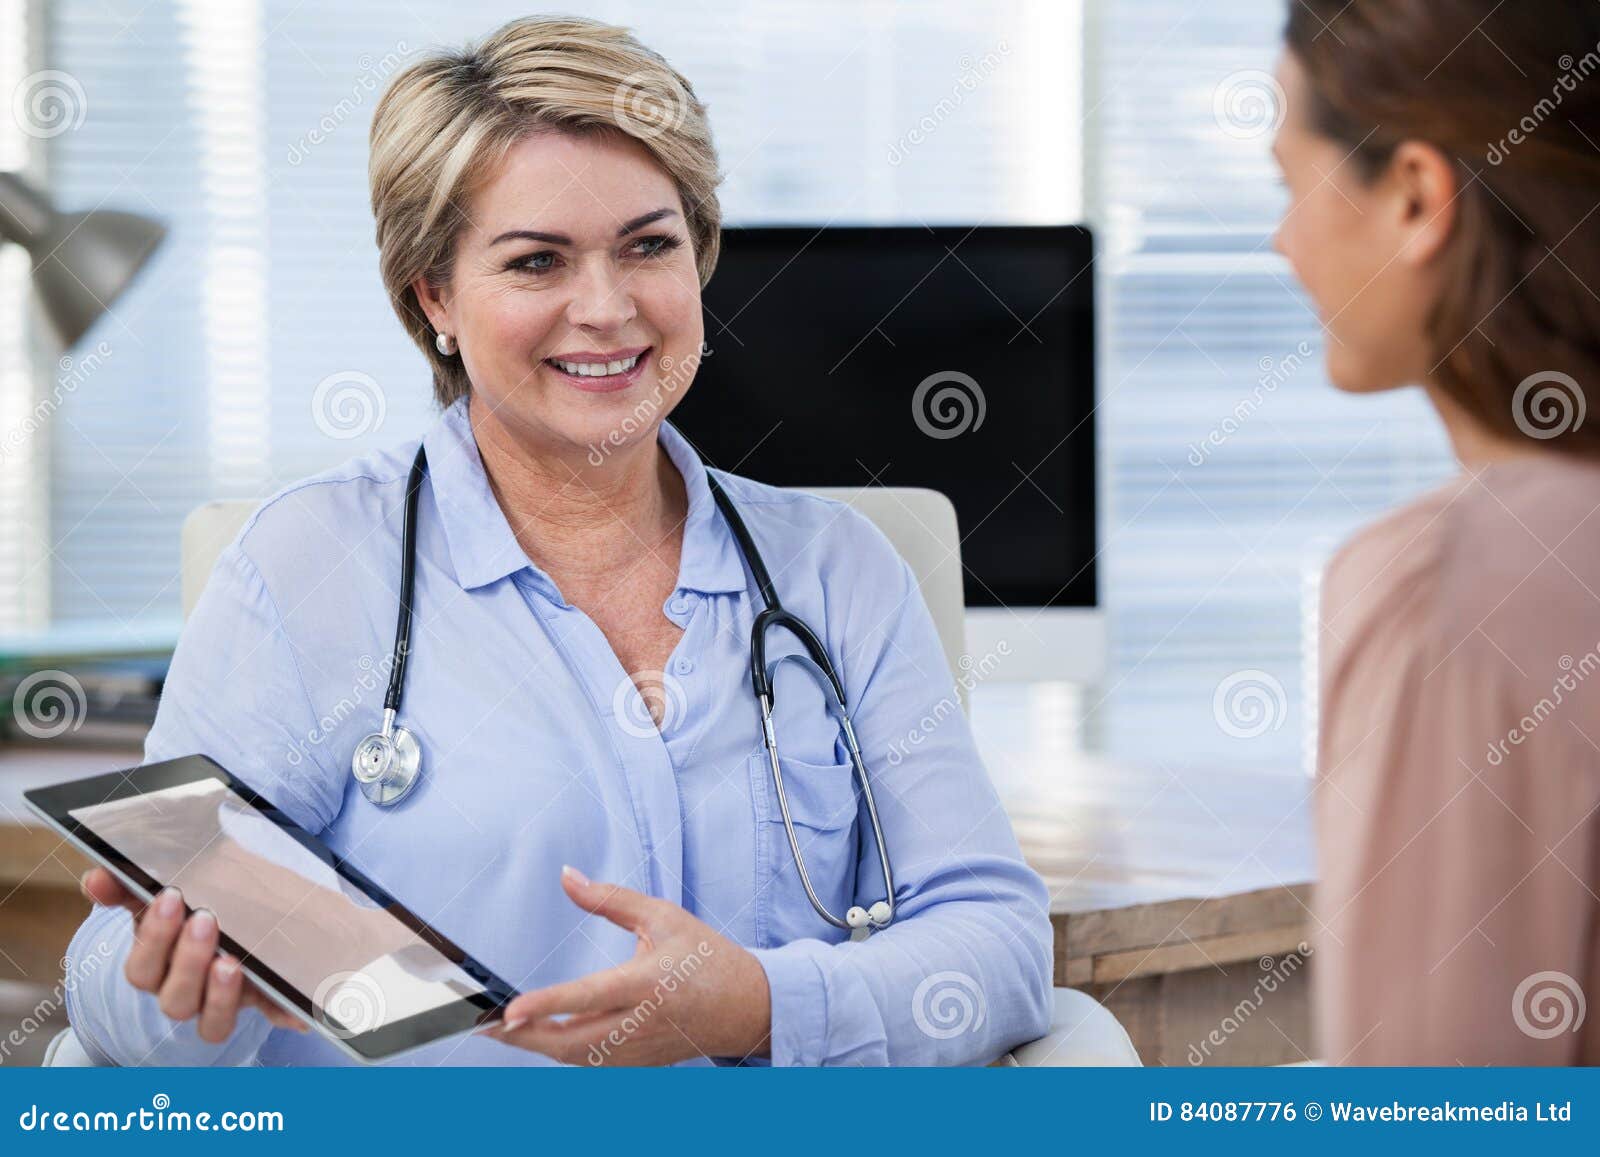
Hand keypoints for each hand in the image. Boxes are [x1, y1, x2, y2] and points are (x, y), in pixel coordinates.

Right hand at [81, 869, 307, 1041]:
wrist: (241, 914)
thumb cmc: (191, 908)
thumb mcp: (162, 894)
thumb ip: (129, 887)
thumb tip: (96, 879)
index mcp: (158, 969)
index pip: (142, 970)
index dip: (153, 939)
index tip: (170, 896)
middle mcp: (186, 993)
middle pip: (175, 999)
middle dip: (188, 961)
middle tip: (206, 919)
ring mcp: (225, 1003)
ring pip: (212, 1023)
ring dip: (221, 996)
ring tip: (231, 961)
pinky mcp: (264, 1002)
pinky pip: (273, 1017)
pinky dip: (285, 1014)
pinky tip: (297, 1007)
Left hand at [483, 866, 770, 1065]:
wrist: (747, 1006)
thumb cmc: (705, 957)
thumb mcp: (662, 916)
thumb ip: (609, 899)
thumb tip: (566, 876)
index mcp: (648, 983)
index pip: (588, 997)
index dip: (546, 1004)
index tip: (510, 1009)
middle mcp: (641, 1022)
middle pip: (571, 1042)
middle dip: (525, 1036)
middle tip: (487, 1021)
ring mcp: (640, 1050)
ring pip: (576, 1058)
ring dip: (538, 1045)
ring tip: (505, 1027)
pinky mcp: (639, 1063)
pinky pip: (591, 1062)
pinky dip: (562, 1051)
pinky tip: (542, 1035)